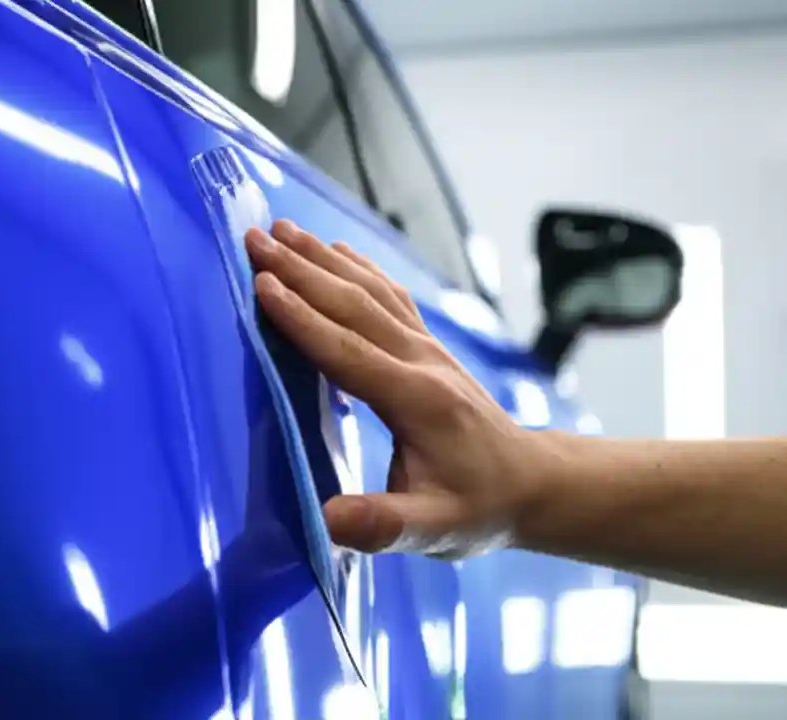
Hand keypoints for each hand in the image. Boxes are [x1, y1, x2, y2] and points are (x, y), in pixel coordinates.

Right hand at [245, 220, 552, 557]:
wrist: (532, 485)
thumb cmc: (479, 509)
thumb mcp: (434, 530)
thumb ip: (383, 526)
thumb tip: (330, 520)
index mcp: (416, 399)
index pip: (348, 349)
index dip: (302, 318)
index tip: (262, 285)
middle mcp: (422, 361)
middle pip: (354, 304)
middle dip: (301, 268)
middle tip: (254, 238)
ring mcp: (428, 349)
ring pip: (370, 290)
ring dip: (323, 258)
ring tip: (281, 229)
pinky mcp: (429, 348)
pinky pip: (389, 295)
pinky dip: (357, 267)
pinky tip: (335, 250)